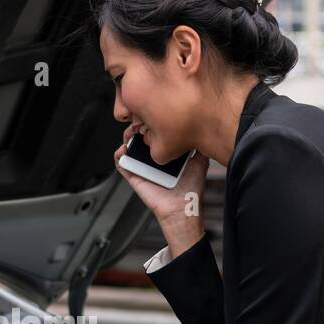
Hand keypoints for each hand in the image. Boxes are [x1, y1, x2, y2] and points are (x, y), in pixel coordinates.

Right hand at [114, 122, 208, 257]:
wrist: (182, 207)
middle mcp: (153, 159)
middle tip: (144, 121)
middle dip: (139, 125)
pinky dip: (119, 154)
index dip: (154, 123)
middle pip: (141, 136)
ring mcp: (142, 166)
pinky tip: (125, 148)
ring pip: (128, 145)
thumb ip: (199, 146)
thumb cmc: (191, 189)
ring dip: (127, 135)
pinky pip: (120, 162)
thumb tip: (204, 130)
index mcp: (166, 154)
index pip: (156, 134)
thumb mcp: (200, 161)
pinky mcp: (133, 176)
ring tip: (133, 131)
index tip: (157, 115)